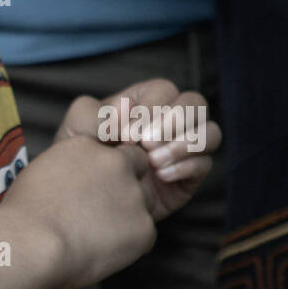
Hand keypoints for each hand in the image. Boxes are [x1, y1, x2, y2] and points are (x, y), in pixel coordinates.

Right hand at [1, 133, 156, 288]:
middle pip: (138, 170)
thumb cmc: (23, 217)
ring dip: (127, 216)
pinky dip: (126, 245)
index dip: (108, 170)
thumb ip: (69, 170)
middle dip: (126, 188)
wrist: (30, 243)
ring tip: (92, 235)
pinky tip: (97, 250)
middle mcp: (116, 164)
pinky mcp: (143, 228)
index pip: (114, 150)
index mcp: (87, 147)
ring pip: (143, 204)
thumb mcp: (40, 174)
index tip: (93, 190)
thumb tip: (78, 182)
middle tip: (98, 213)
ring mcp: (133, 196)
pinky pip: (143, 236)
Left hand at [55, 79, 221, 221]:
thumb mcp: (76, 131)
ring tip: (153, 161)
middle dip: (173, 122)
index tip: (126, 133)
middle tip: (144, 144)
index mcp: (144, 101)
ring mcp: (184, 146)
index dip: (150, 109)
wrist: (87, 199)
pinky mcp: (190, 174)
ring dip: (184, 144)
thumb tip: (126, 110)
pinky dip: (185, 167)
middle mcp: (170, 119)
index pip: (164, 89)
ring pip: (210, 132)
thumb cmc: (82, 157)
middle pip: (195, 104)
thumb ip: (94, 115)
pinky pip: (205, 164)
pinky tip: (160, 177)